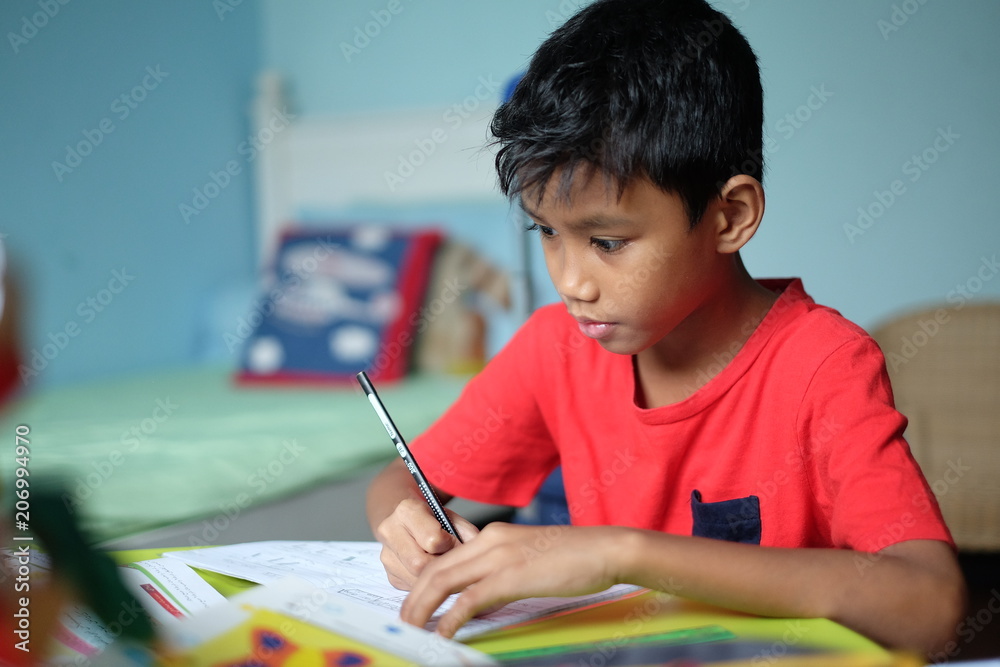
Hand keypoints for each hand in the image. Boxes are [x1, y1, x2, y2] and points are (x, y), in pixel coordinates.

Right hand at [374, 498, 478, 589]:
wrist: (407, 521)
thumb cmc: (434, 519)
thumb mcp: (452, 518)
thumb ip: (466, 533)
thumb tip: (478, 556)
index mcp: (407, 510)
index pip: (432, 539)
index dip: (450, 545)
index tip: (456, 542)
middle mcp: (390, 531)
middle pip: (420, 564)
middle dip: (442, 566)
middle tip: (455, 562)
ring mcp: (386, 555)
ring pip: (416, 580)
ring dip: (436, 579)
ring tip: (447, 568)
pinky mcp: (390, 574)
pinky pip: (412, 588)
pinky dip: (428, 584)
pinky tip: (434, 573)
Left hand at [399, 522, 626, 637]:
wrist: (605, 549)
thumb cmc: (574, 557)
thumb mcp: (529, 559)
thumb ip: (504, 571)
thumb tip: (484, 597)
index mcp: (493, 535)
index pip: (446, 558)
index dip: (423, 583)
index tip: (414, 604)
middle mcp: (489, 540)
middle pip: (436, 569)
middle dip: (414, 597)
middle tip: (403, 621)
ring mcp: (499, 556)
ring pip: (444, 581)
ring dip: (422, 608)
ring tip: (411, 628)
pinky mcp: (511, 576)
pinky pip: (470, 599)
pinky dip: (451, 618)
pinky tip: (443, 633)